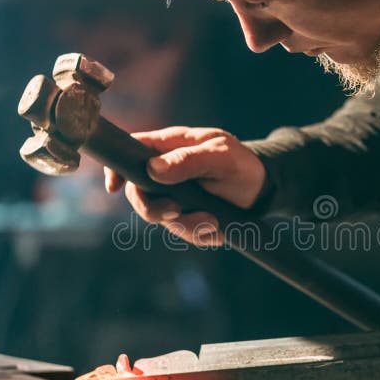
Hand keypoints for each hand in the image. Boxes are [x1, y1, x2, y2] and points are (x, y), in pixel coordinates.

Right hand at [104, 126, 265, 245]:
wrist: (264, 189)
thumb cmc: (242, 164)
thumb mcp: (221, 157)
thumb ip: (188, 160)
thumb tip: (152, 169)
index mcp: (170, 146)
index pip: (132, 149)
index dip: (117, 167)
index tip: (114, 187)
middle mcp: (166, 171)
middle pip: (137, 193)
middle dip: (154, 209)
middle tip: (177, 212)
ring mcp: (173, 195)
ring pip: (160, 217)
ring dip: (186, 225)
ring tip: (213, 220)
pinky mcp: (186, 216)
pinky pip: (182, 231)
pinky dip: (200, 233)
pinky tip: (218, 226)